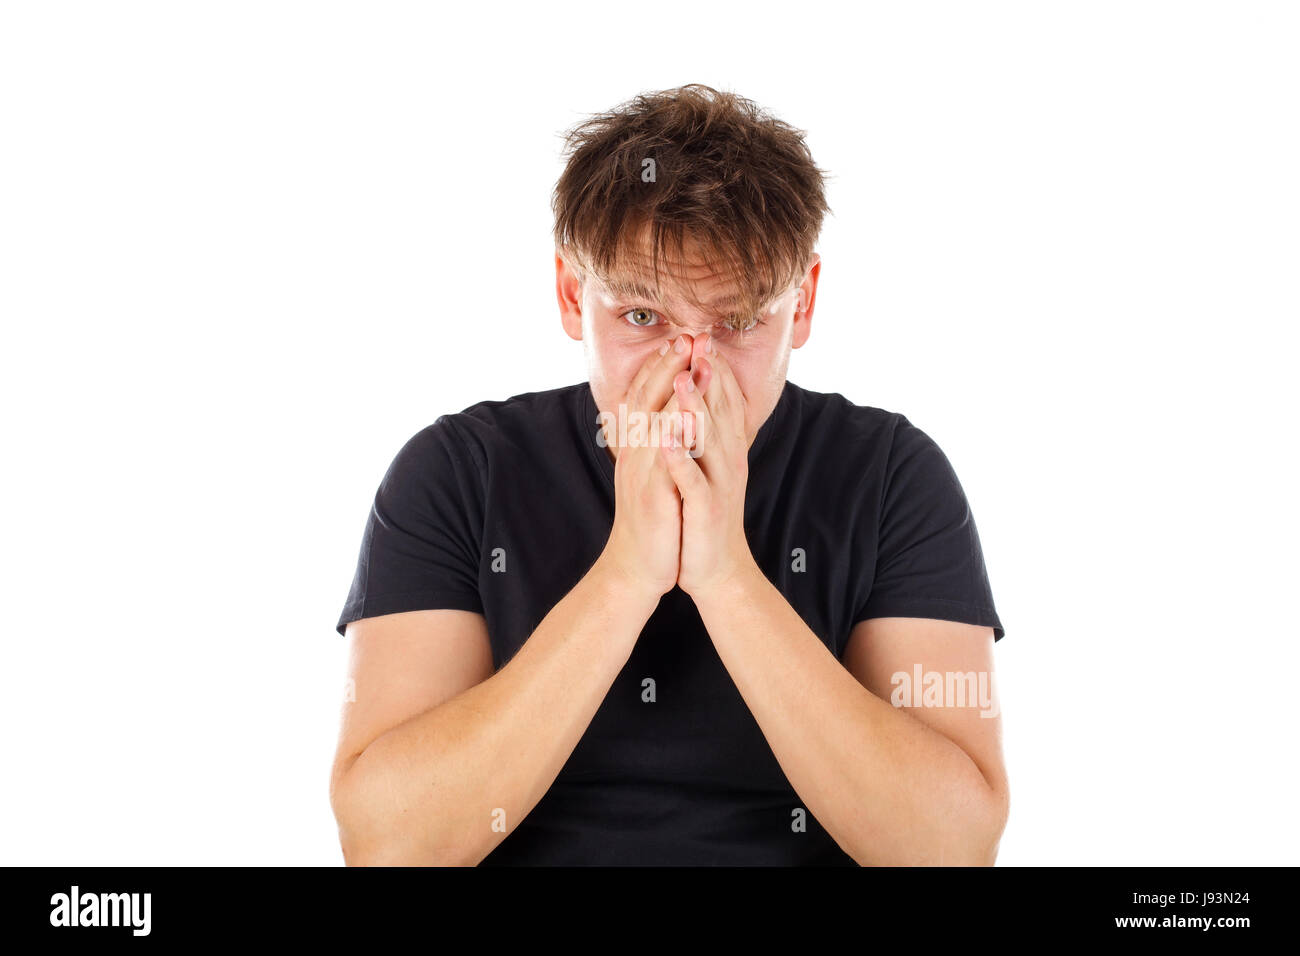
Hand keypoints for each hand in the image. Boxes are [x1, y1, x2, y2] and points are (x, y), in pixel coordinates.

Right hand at [598, 334, 695, 598]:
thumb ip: (659, 446)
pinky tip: (688, 414)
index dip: (658, 367)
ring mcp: (640, 473)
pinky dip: (674, 434)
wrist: (636, 568)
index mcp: (635, 449)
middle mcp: (633, 455)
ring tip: (691, 362)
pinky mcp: (653, 495)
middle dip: (665, 366)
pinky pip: (663, 458)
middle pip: (644, 399)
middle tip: (686, 336)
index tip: (678, 340)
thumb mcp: (653, 477)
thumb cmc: (652, 522)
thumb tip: (670, 417)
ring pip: (652, 421)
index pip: (642, 397)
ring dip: (671, 390)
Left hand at [658, 334, 759, 596]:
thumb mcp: (707, 469)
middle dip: (710, 376)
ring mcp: (719, 485)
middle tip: (702, 341)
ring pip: (708, 441)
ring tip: (686, 379)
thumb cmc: (704, 515)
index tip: (703, 336)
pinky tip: (667, 439)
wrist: (715, 568)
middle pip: (720, 411)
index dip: (714, 369)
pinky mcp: (705, 509)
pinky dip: (680, 458)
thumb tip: (696, 401)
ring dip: (697, 409)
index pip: (723, 401)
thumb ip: (704, 436)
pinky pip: (691, 480)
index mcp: (727, 450)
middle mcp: (728, 462)